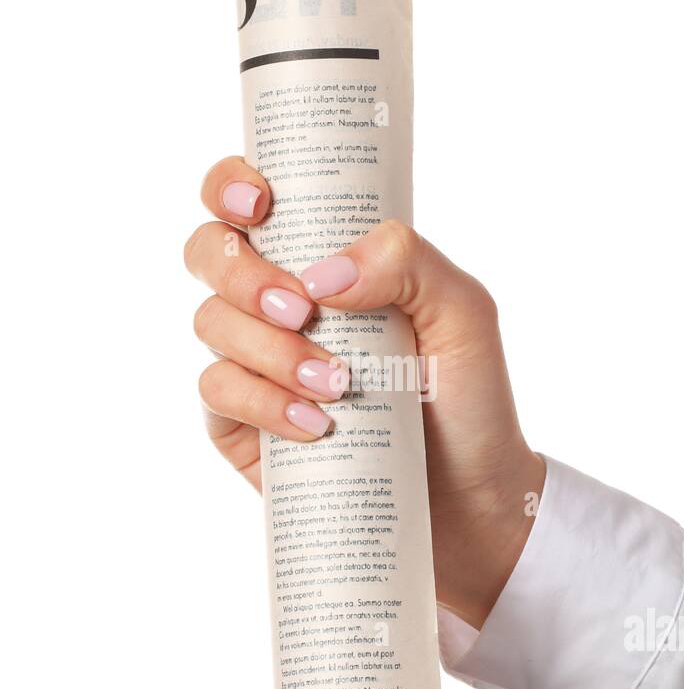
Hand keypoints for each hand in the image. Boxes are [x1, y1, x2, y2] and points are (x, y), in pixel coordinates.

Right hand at [185, 157, 545, 628]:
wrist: (470, 503)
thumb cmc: (470, 399)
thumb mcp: (466, 315)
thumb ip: (409, 262)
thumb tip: (322, 272)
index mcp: (324, 257)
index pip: (249, 199)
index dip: (231, 185)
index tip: (259, 202)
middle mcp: (278, 302)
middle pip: (208, 253)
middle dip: (244, 273)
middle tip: (302, 308)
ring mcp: (254, 362)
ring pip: (211, 324)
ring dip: (268, 347)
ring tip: (336, 385)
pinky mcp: (242, 425)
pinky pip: (217, 394)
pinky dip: (262, 403)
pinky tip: (314, 425)